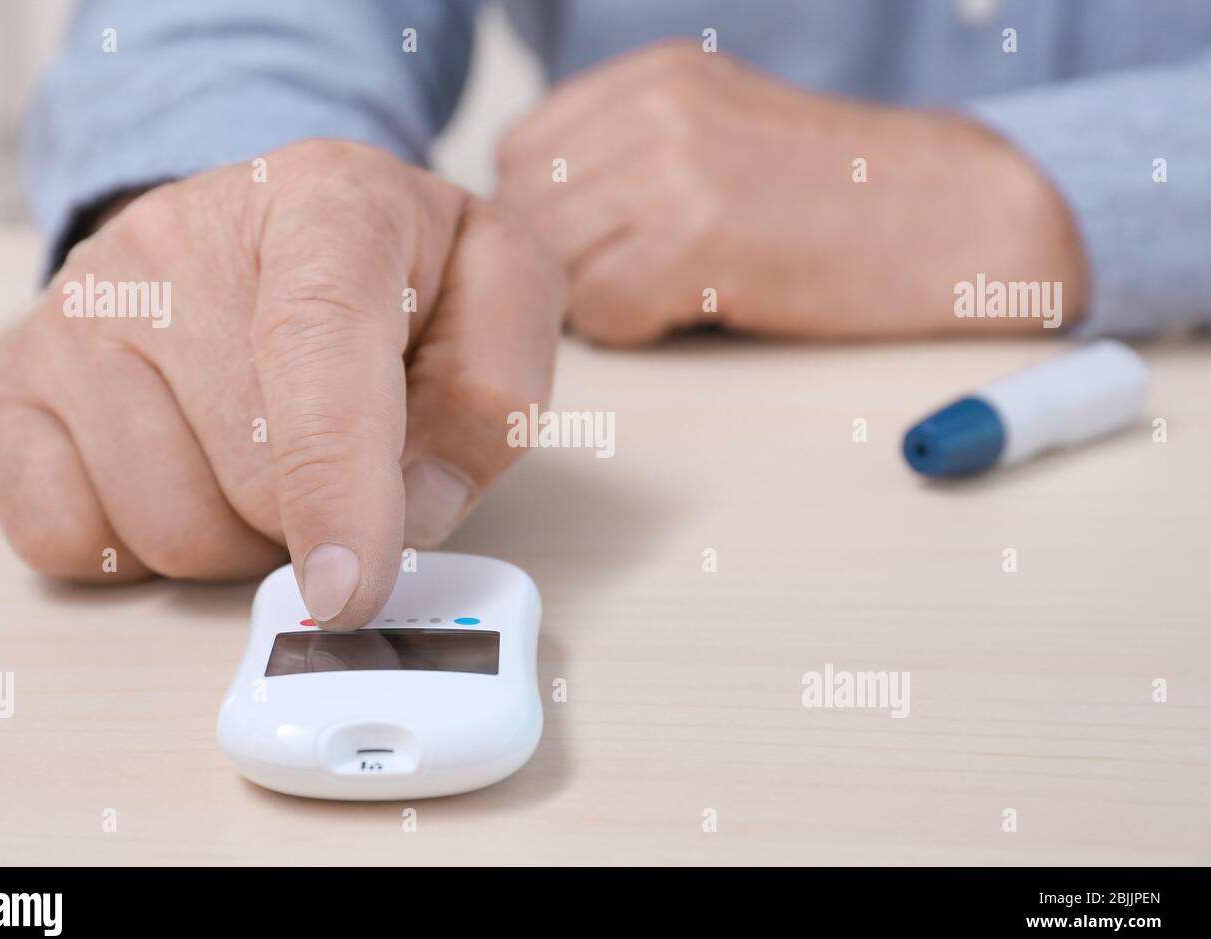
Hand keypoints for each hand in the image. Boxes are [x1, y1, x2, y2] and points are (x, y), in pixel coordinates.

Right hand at [0, 140, 564, 627]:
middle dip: (316, 519)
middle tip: (342, 461)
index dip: (337, 483)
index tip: (350, 591)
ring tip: (263, 455)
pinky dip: (140, 546)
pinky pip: (67, 537)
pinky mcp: (18, 369)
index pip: (318, 344)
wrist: (265, 224)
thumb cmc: (396, 274)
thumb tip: (417, 515)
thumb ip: (490, 399)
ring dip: (237, 537)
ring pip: (165, 529)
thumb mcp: (496, 297)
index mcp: (325, 201)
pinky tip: (185, 468)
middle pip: (252, 479)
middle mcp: (178, 239)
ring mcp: (82, 305)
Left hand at [496, 41, 1086, 344]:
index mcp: (657, 74)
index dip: (540, 218)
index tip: (594, 250)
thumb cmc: (841, 197)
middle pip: (522, 210)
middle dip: (557, 266)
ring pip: (550, 261)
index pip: (518, 153)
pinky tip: (691, 313)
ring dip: (591, 300)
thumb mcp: (723, 132)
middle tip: (624, 289)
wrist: (953, 217)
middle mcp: (656, 108)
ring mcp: (675, 167)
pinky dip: (630, 330)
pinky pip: (598, 309)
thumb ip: (628, 153)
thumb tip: (531, 217)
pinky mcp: (699, 238)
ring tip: (664, 299)